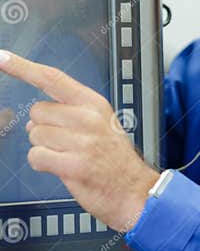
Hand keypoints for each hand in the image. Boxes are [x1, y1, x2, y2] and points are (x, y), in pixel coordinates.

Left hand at [0, 51, 158, 231]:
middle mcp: (88, 119)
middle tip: (66, 143)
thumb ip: (69, 114)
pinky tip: (62, 168)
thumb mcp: (101, 125)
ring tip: (68, 157)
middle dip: (43, 128)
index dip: (23, 67)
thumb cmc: (115, 161)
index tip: (3, 58)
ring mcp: (82, 142)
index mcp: (94, 104)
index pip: (52, 78)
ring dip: (44, 148)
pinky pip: (36, 156)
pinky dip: (42, 164)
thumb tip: (34, 119)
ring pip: (35, 135)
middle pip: (37, 112)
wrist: (135, 192)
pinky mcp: (74, 165)